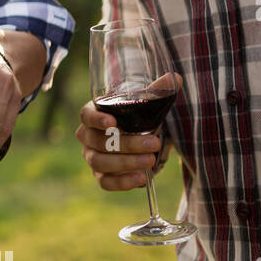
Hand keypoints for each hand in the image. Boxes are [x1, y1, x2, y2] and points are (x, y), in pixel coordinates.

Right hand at [74, 74, 178, 190]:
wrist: (140, 140)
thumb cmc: (139, 119)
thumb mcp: (148, 105)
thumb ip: (158, 91)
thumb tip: (174, 78)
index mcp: (94, 114)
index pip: (86, 116)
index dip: (96, 119)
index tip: (112, 122)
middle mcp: (87, 136)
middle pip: (98, 142)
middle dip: (126, 144)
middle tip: (153, 143)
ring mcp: (92, 157)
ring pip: (100, 162)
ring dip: (126, 162)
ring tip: (150, 160)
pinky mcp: (101, 175)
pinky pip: (105, 182)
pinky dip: (122, 182)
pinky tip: (141, 178)